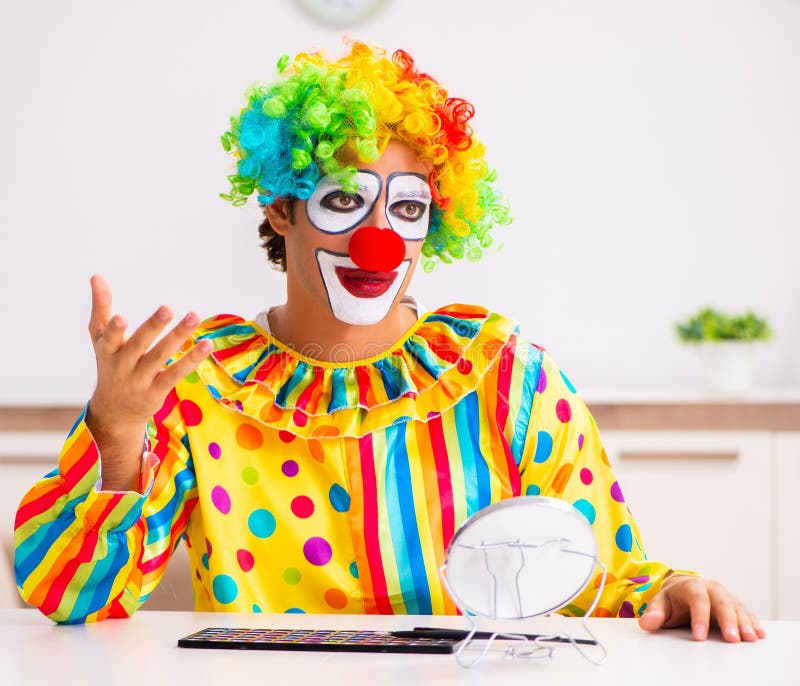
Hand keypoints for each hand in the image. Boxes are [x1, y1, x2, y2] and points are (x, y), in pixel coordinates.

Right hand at [85, 274, 211, 489]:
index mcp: (107, 349)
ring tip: (193, 316)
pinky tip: (206, 344)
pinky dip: (191, 359)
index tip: (121, 317)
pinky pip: (176, 373)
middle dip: (152, 327)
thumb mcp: (100, 338)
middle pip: (138, 345)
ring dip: (178, 337)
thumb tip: (96, 276)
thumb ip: (100, 308)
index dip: (114, 329)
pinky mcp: (157, 391)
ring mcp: (140, 379)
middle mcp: (122, 365)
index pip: (108, 337)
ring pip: (160, 357)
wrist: (115, 410)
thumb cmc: (110, 364)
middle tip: (167, 308)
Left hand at [638, 575, 765, 641]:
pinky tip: (759, 633)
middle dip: (727, 621)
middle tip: (732, 639)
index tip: (699, 637)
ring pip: (736, 607)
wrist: (683, 590)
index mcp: (691, 585)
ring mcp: (725, 595)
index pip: (697, 600)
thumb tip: (646, 623)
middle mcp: (711, 588)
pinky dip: (753, 622)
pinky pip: (746, 612)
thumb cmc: (672, 600)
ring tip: (749, 638)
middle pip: (721, 602)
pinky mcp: (734, 604)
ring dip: (744, 623)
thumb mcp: (660, 604)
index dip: (699, 618)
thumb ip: (654, 613)